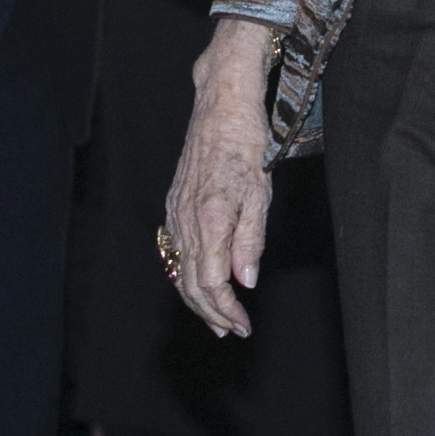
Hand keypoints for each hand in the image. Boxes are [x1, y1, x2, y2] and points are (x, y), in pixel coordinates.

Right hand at [164, 18, 275, 337]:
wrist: (220, 105)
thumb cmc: (246, 143)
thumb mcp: (260, 192)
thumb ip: (250, 240)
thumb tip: (244, 281)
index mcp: (209, 218)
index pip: (211, 282)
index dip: (226, 309)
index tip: (243, 326)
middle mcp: (186, 219)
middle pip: (190, 282)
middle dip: (211, 312)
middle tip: (232, 330)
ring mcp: (176, 211)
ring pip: (180, 269)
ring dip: (197, 298)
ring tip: (217, 318)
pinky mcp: (174, 203)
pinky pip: (176, 249)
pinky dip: (187, 274)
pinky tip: (199, 281)